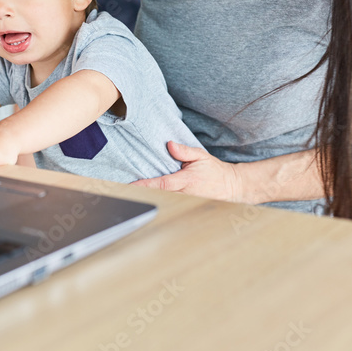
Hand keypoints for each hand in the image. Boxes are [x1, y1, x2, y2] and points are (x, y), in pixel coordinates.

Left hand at [130, 141, 245, 203]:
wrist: (229, 186)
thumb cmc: (214, 171)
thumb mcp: (201, 156)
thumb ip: (185, 151)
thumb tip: (169, 145)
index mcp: (186, 181)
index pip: (162, 184)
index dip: (146, 186)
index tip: (131, 186)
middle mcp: (184, 194)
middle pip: (158, 195)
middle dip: (142, 193)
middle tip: (122, 189)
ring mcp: (184, 202)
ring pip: (162, 200)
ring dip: (147, 197)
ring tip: (128, 192)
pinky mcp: (184, 205)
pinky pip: (167, 202)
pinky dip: (156, 200)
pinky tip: (144, 196)